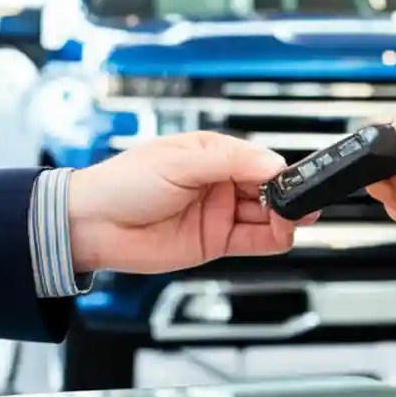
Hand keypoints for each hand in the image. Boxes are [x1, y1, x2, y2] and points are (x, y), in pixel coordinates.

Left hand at [66, 132, 314, 274]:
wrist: (93, 225)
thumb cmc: (123, 184)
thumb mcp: (179, 161)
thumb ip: (229, 162)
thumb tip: (272, 164)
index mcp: (212, 155)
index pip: (260, 161)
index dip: (279, 171)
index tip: (295, 179)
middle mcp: (219, 183)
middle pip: (269, 189)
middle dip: (289, 195)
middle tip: (302, 201)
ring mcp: (218, 213)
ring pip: (267, 216)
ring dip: (285, 217)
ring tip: (293, 218)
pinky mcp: (215, 241)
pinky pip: (254, 241)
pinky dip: (273, 238)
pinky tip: (282, 233)